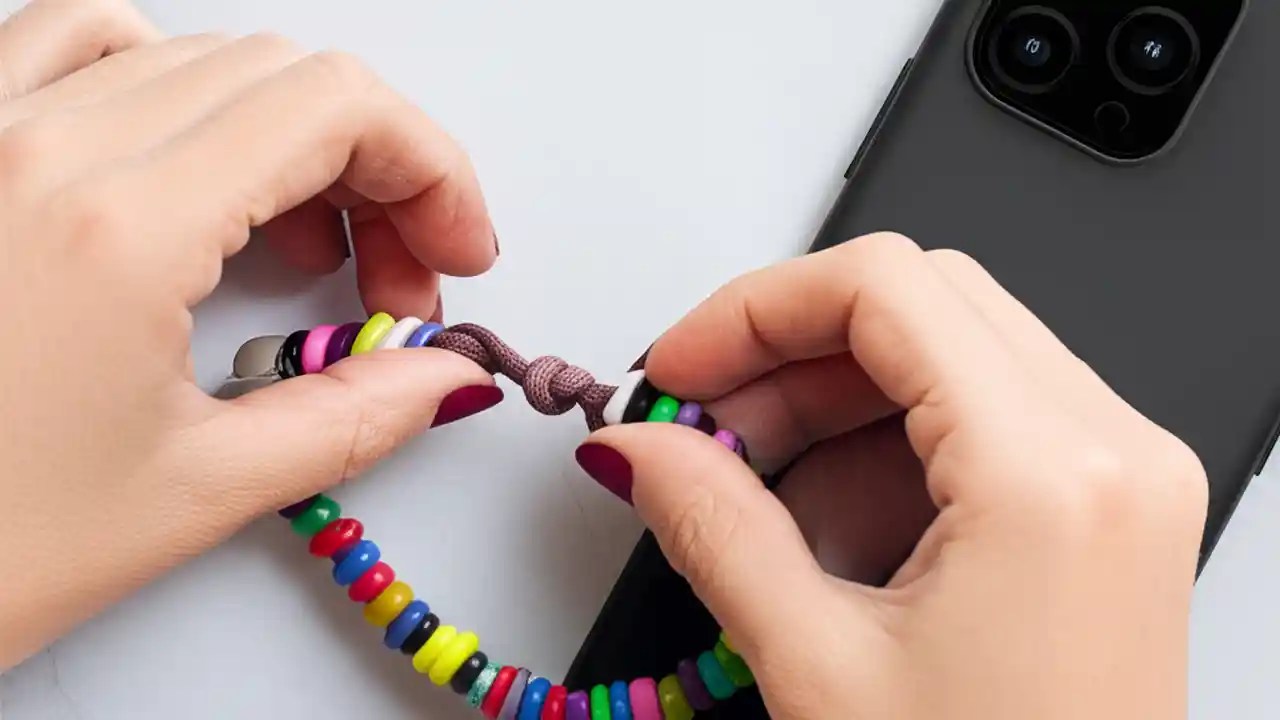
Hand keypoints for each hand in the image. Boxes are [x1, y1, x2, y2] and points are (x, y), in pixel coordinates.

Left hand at [0, 0, 501, 667]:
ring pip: (181, 46)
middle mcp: (33, 143)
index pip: (334, 108)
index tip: (455, 248)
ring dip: (278, 123)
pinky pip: (63, 42)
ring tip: (296, 224)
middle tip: (393, 273)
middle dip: (376, 165)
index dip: (433, 169)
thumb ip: (349, 417)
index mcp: (112, 222)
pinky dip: (159, 80)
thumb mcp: (187, 493)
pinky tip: (177, 159)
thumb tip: (440, 375)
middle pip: (276, 72)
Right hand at [579, 234, 1206, 718]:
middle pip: (918, 307)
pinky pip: (979, 420)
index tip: (680, 369)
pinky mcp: (1104, 511)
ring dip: (829, 404)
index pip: (885, 287)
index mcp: (1053, 474)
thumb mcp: (819, 669)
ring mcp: (1119, 478)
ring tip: (746, 486)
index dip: (753, 310)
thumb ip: (712, 528)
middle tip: (698, 422)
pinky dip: (884, 447)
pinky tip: (822, 522)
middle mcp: (1113, 452)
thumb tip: (638, 447)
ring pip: (947, 355)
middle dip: (786, 354)